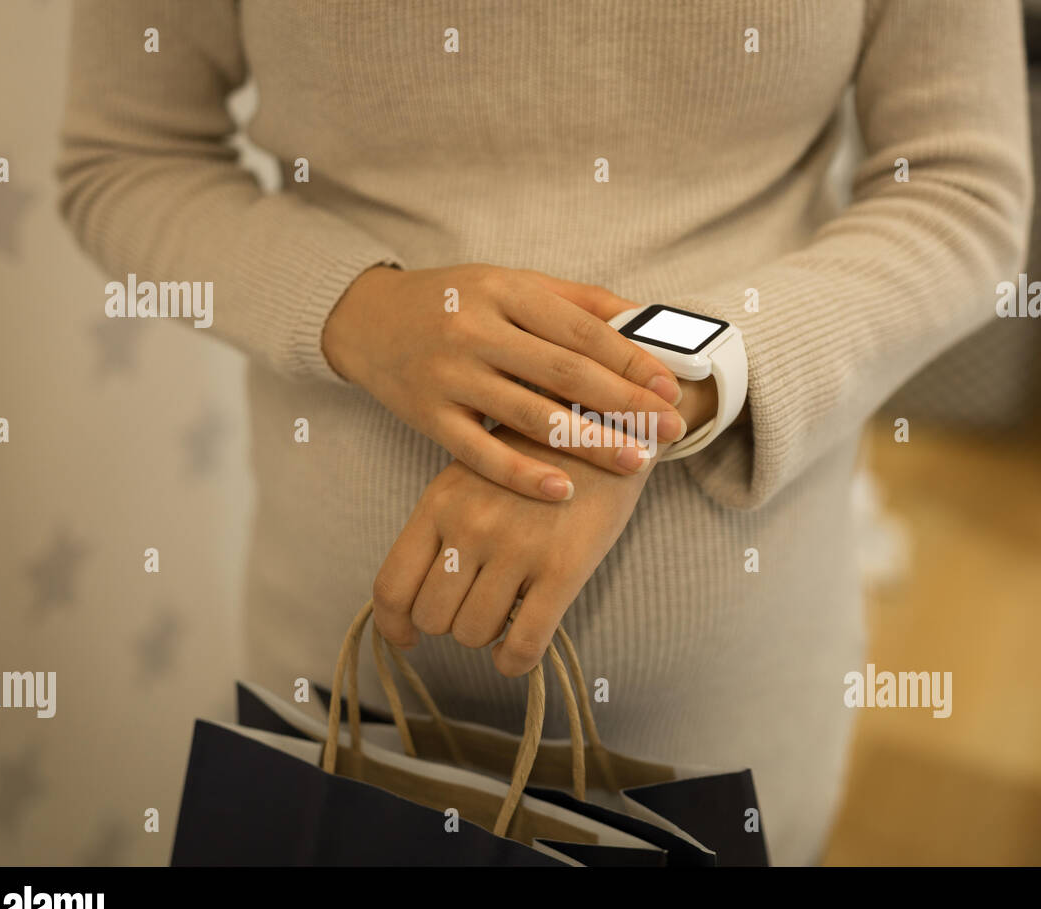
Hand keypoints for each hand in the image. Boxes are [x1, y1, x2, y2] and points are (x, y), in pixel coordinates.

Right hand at [321, 263, 687, 500]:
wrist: (369, 319)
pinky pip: (481, 452)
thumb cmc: (457, 301)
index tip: (670, 389)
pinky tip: (563, 492)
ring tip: (635, 461)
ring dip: (589, 443)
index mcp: (507, 290)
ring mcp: (450, 375)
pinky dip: (523, 474)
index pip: (582, 331)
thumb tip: (648, 318)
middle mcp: (477, 329)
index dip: (631, 361)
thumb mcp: (513, 284)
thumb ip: (579, 301)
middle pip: (565, 373)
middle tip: (671, 430)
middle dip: (625, 404)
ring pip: (530, 415)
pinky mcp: (427, 415)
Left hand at [372, 425, 656, 676]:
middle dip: (452, 623)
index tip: (409, 637)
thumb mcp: (475, 471)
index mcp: (440, 503)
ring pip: (473, 633)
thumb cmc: (541, 453)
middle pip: (432, 616)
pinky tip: (519, 654)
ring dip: (487, 636)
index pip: (393, 586)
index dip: (396, 624)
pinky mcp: (562, 568)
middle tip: (478, 608)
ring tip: (508, 613)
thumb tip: (427, 588)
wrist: (612, 426)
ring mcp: (515, 547)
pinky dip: (515, 660)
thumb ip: (445, 522)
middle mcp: (470, 526)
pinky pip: (523, 643)